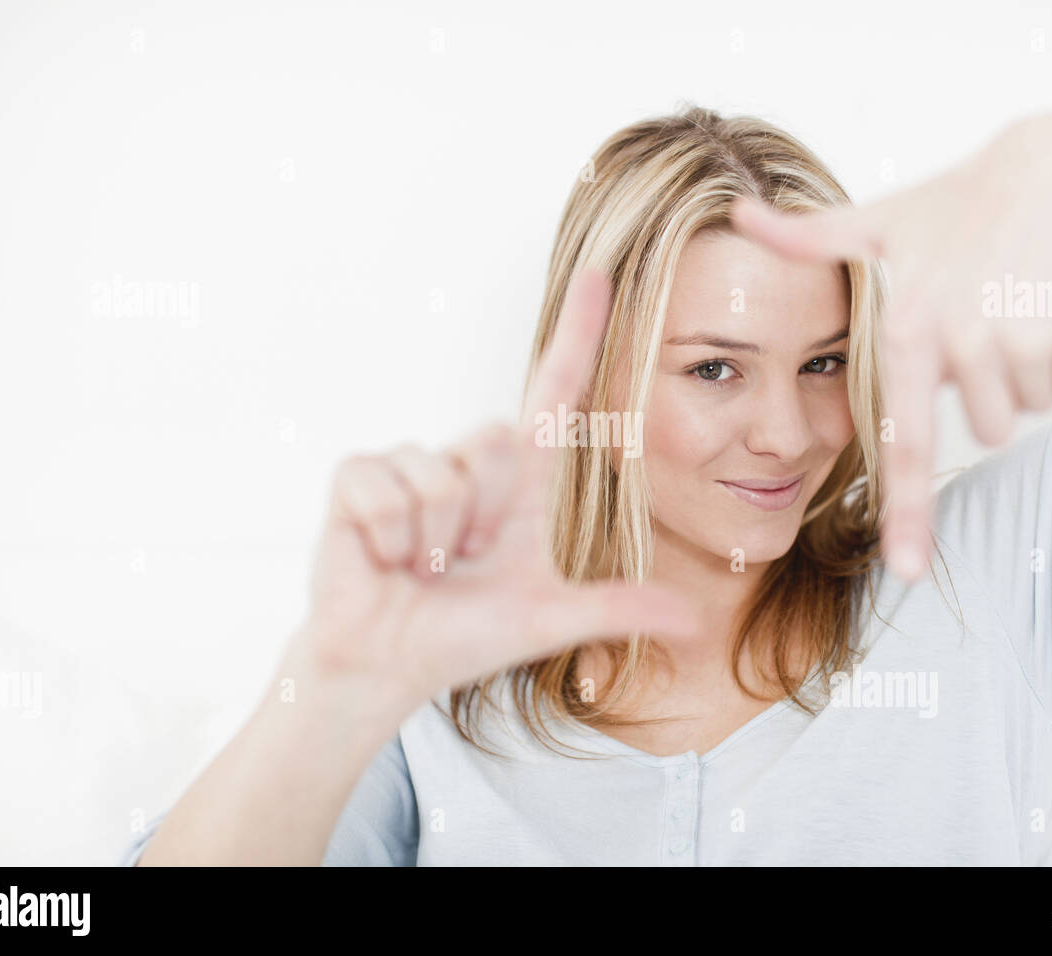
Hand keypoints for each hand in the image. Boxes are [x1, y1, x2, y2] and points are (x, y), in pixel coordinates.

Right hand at [295, 268, 701, 717]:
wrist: (386, 663)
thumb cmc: (464, 636)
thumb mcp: (547, 619)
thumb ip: (616, 610)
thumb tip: (694, 619)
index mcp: (521, 482)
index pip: (555, 391)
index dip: (578, 334)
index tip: (599, 276)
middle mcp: (470, 461)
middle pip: (495, 440)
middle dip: (480, 518)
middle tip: (461, 561)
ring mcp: (411, 464)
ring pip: (441, 474)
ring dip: (434, 539)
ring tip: (421, 565)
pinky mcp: (357, 478)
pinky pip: (384, 489)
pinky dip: (389, 539)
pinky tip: (382, 558)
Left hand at [730, 113, 1051, 581]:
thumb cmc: (962, 199)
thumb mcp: (882, 219)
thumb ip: (809, 240)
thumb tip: (736, 215)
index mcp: (906, 330)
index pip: (904, 443)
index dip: (909, 514)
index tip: (911, 570)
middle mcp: (963, 341)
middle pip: (986, 430)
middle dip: (989, 392)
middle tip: (987, 318)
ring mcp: (1028, 338)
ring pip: (1031, 411)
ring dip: (1030, 374)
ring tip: (1018, 302)